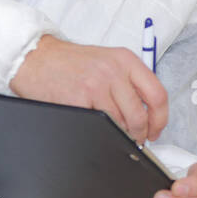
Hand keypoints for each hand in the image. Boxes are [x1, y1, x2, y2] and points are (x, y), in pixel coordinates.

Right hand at [9, 34, 166, 142]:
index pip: (157, 94)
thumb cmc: (71, 62)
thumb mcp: (108, 61)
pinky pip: (98, 125)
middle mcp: (114, 71)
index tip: (156, 130)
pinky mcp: (78, 99)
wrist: (37, 57)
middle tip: (136, 140)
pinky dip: (100, 132)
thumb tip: (148, 113)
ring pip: (121, 123)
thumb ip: (129, 82)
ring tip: (116, 134)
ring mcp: (96, 85)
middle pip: (140, 115)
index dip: (160, 119)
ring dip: (121, 135)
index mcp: (126, 60)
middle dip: (140, 134)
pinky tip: (96, 128)